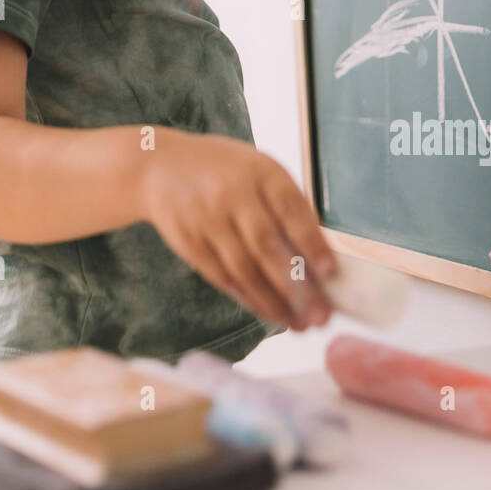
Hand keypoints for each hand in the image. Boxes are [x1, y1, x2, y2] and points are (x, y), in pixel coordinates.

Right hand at [141, 129, 337, 330]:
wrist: (159, 165)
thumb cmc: (226, 172)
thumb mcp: (258, 172)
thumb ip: (286, 207)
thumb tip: (320, 260)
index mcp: (260, 170)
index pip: (290, 208)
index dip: (311, 241)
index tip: (331, 272)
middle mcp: (232, 193)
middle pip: (267, 245)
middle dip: (296, 286)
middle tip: (320, 317)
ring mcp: (206, 218)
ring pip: (244, 268)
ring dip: (273, 302)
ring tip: (297, 324)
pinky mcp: (188, 241)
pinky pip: (222, 276)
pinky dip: (247, 299)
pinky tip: (268, 313)